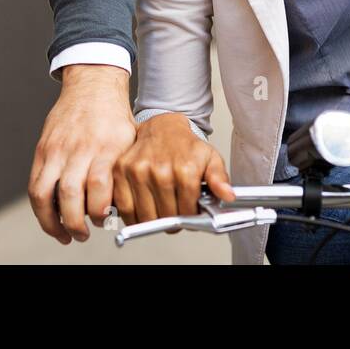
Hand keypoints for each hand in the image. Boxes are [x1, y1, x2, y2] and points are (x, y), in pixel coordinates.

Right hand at [28, 65, 135, 243]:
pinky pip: (34, 184)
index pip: (99, 185)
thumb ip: (123, 171)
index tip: (104, 221)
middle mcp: (79, 148)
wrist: (93, 85)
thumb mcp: (130, 140)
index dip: (100, 210)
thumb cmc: (114, 116)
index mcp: (105, 146)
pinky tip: (50, 217)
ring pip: (44, 194)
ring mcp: (57, 149)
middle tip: (83, 235)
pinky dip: (40, 207)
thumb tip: (121, 208)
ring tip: (63, 234)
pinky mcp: (42, 150)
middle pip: (70, 194)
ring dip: (51, 222)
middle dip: (75, 224)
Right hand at [113, 112, 233, 223]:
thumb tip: (227, 196)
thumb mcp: (210, 158)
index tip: (188, 212)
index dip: (189, 216)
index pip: (187, 211)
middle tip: (174, 212)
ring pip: (145, 216)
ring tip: (160, 211)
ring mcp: (138, 171)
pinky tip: (142, 210)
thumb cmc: (185, 146)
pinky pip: (124, 207)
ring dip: (153, 220)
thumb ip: (219, 179)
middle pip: (166, 216)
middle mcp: (160, 170)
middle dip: (172, 220)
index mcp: (185, 169)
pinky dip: (132, 216)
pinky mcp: (122, 171)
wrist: (162, 127)